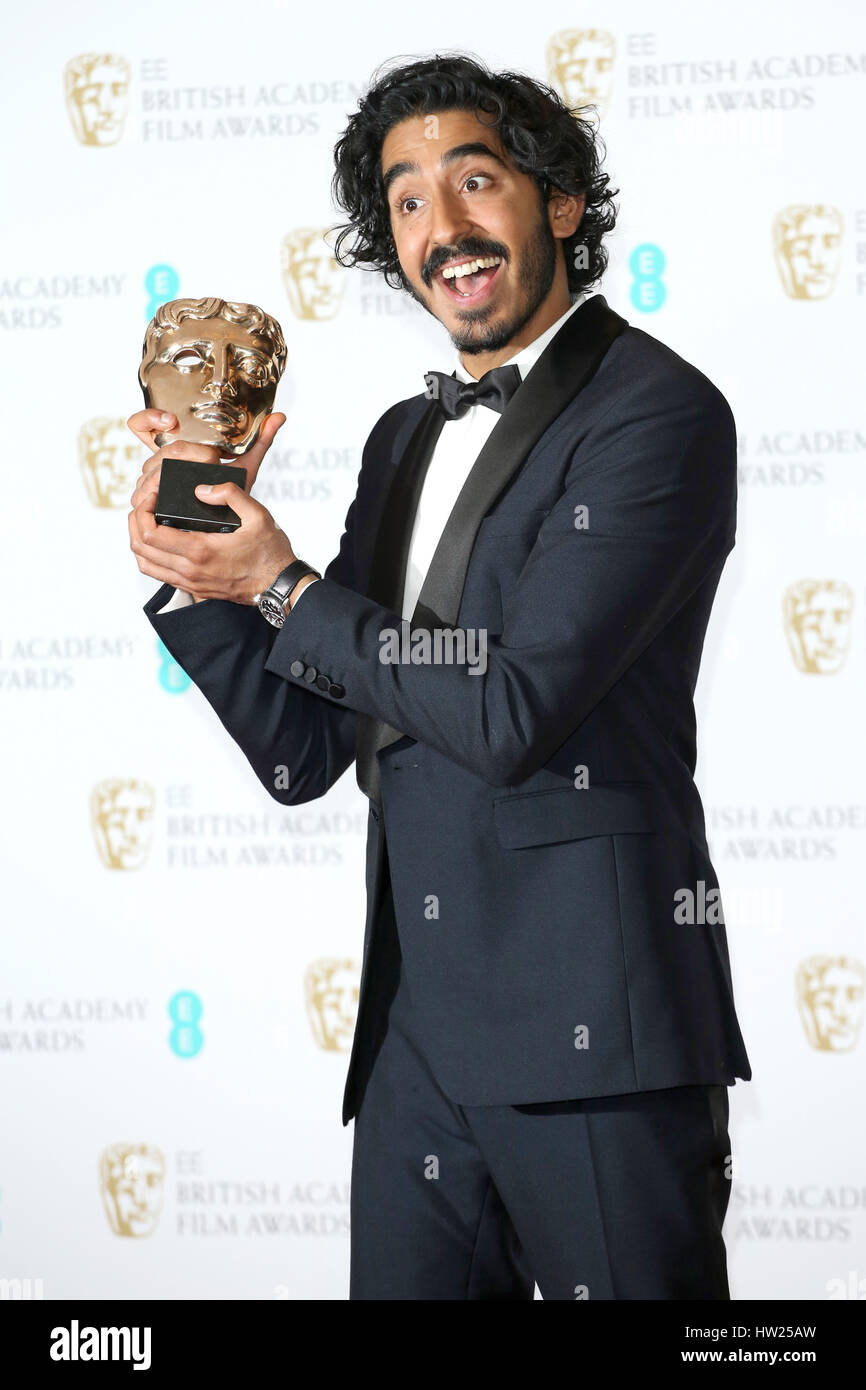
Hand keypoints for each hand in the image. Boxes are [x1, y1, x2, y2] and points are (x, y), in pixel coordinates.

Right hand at [126, 406, 285, 493]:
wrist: (229, 525)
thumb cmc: (232, 493)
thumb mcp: (246, 466)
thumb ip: (260, 441)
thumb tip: (279, 417)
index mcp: (178, 450)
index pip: (144, 425)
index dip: (151, 417)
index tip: (172, 420)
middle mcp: (161, 463)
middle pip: (160, 449)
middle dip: (185, 451)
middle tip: (210, 459)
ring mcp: (152, 483)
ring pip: (150, 471)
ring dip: (172, 472)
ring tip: (195, 479)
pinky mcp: (150, 504)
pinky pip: (141, 496)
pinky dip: (152, 494)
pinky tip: (162, 498)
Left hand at [127, 409, 288, 601]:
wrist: (280, 586)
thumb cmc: (271, 553)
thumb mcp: (258, 515)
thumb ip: (230, 494)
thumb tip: (202, 488)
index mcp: (199, 551)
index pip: (149, 533)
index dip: (142, 509)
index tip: (153, 494)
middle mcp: (189, 570)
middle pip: (139, 548)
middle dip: (135, 521)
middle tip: (146, 503)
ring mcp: (190, 582)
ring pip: (144, 563)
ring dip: (139, 540)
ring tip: (147, 519)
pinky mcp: (194, 588)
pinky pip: (158, 573)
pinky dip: (150, 555)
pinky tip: (160, 540)